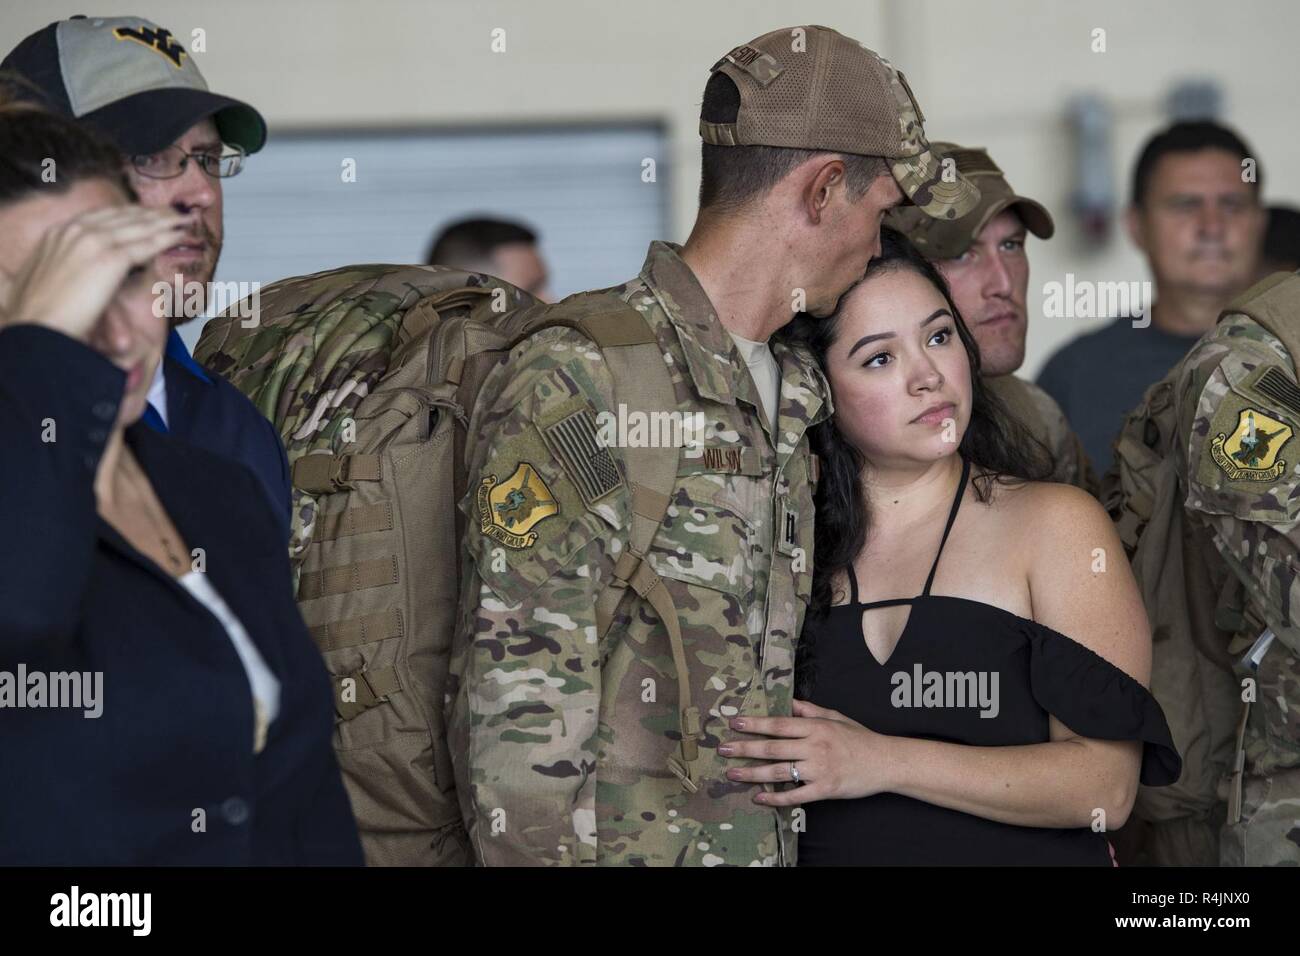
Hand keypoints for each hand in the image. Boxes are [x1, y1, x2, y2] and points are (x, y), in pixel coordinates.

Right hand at [0, 205, 189, 341]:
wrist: (37, 325)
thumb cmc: (39, 312)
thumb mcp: (47, 279)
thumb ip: (65, 266)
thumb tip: (77, 271)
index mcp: (58, 233)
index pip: (102, 216)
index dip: (128, 214)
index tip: (146, 213)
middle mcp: (75, 230)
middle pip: (122, 216)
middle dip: (150, 213)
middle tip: (172, 212)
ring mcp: (92, 242)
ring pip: (138, 226)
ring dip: (164, 221)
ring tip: (183, 220)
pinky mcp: (109, 258)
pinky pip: (145, 244)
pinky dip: (165, 238)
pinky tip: (180, 236)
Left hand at [719, 698, 897, 805]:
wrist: (886, 762)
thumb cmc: (860, 738)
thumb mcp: (836, 717)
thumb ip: (810, 710)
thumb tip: (788, 702)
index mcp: (816, 727)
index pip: (779, 724)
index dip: (755, 724)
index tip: (734, 723)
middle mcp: (815, 746)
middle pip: (773, 747)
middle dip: (745, 748)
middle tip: (723, 749)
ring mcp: (819, 769)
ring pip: (780, 772)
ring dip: (753, 773)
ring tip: (733, 773)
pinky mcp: (825, 789)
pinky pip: (796, 796)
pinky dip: (776, 798)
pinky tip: (759, 798)